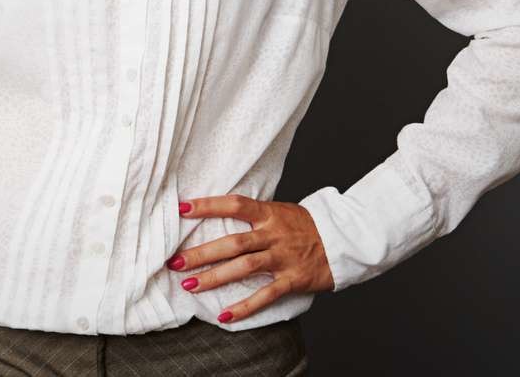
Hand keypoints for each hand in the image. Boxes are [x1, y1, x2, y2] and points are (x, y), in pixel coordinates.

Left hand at [166, 195, 334, 323]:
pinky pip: (266, 295)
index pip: (235, 205)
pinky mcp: (292, 279)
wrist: (344, 240)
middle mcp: (274, 234)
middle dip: (202, 253)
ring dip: (214, 277)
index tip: (182, 208)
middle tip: (175, 262)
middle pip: (233, 242)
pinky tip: (225, 315)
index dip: (208, 205)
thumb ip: (255, 215)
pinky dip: (245, 307)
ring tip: (190, 285)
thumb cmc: (307, 226)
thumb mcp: (281, 211)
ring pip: (244, 267)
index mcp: (269, 214)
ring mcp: (283, 257)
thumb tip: (221, 212)